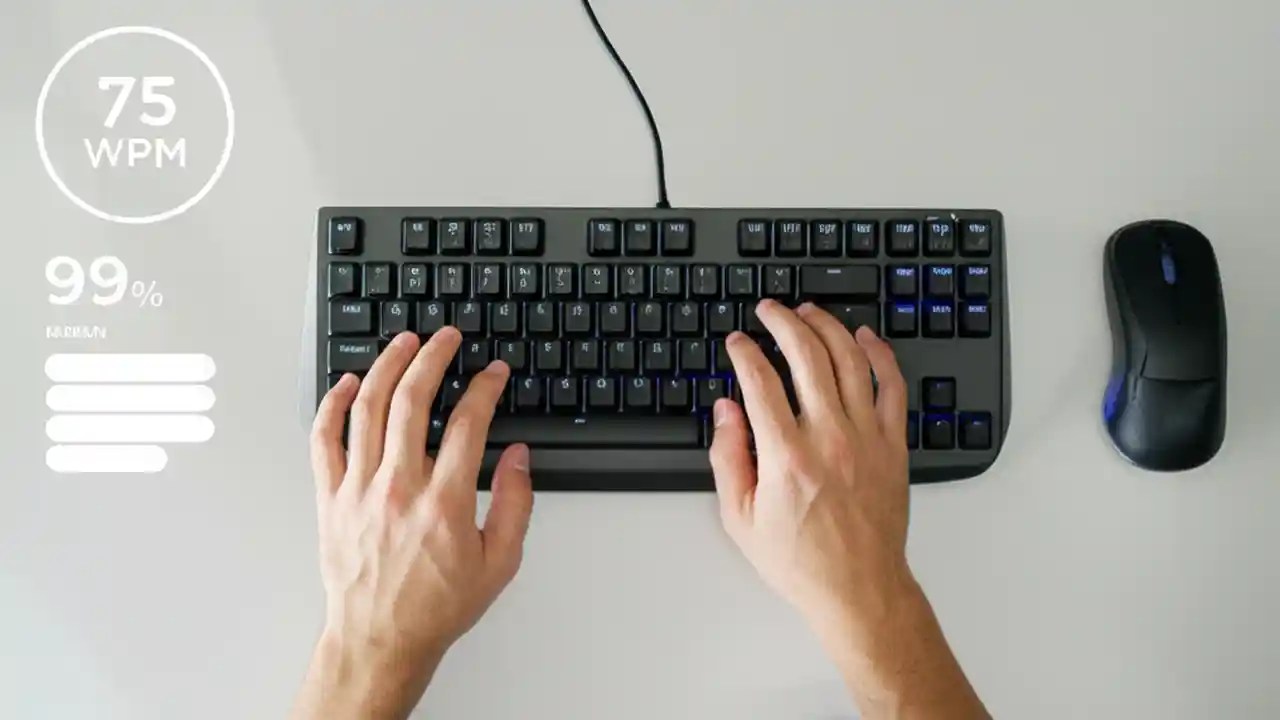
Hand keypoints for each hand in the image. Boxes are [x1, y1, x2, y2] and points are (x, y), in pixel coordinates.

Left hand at [292, 329, 532, 719]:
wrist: (379, 639)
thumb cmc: (435, 607)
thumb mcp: (499, 562)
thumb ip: (516, 504)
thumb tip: (519, 458)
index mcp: (444, 501)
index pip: (469, 422)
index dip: (485, 387)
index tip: (493, 372)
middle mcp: (398, 487)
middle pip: (414, 400)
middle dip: (434, 357)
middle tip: (446, 337)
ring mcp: (359, 489)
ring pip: (368, 408)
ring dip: (387, 366)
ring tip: (403, 342)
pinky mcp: (331, 498)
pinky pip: (324, 439)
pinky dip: (334, 404)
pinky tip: (348, 383)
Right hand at [711, 300, 910, 631]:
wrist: (858, 588)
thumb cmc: (800, 560)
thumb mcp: (739, 517)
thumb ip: (728, 457)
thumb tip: (726, 410)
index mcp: (786, 456)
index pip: (759, 382)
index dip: (744, 352)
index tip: (737, 341)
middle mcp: (828, 438)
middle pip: (806, 356)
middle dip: (782, 322)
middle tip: (768, 310)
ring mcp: (866, 438)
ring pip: (849, 360)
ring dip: (826, 327)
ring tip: (808, 312)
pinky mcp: (892, 444)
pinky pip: (891, 386)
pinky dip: (879, 354)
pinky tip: (864, 337)